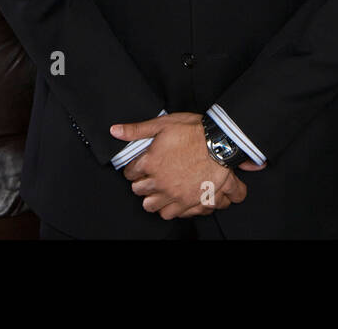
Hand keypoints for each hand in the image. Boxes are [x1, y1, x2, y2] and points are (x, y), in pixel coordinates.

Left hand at [111, 113, 246, 218]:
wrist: (221, 143)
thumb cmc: (194, 132)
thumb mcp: (163, 124)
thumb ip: (137, 129)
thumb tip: (116, 131)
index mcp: (150, 162)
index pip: (130, 172)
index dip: (134, 168)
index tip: (140, 166)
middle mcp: (159, 182)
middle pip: (138, 190)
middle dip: (142, 183)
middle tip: (149, 176)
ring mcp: (173, 194)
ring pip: (150, 205)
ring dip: (152, 198)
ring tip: (158, 190)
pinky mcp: (187, 202)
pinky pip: (169, 214)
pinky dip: (168, 208)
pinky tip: (171, 199)